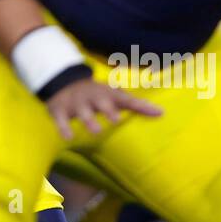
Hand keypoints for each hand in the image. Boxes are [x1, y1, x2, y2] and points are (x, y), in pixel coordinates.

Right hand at [45, 76, 161, 139]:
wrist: (64, 84)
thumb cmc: (98, 96)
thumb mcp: (115, 96)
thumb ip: (136, 105)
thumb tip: (161, 113)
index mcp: (108, 94)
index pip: (126, 99)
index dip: (140, 106)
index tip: (156, 112)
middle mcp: (93, 97)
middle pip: (101, 102)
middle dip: (108, 110)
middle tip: (116, 119)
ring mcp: (76, 103)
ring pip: (82, 111)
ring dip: (88, 119)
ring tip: (96, 131)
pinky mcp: (59, 110)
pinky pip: (60, 119)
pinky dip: (63, 127)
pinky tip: (68, 137)